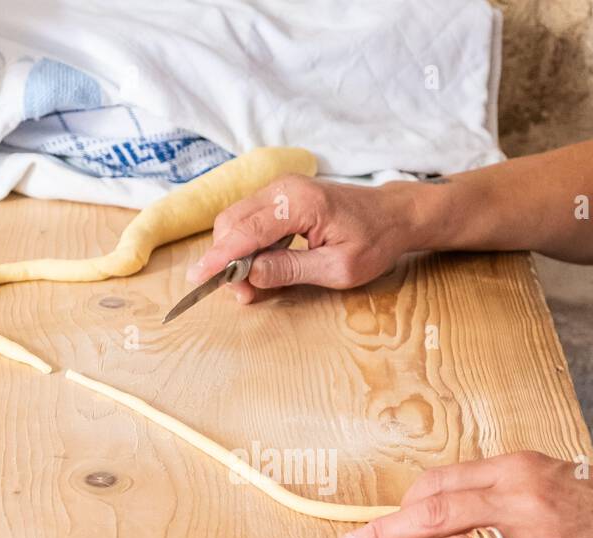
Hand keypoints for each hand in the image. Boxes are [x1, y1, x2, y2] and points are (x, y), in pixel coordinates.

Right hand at [188, 176, 423, 302]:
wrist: (393, 214)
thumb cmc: (374, 241)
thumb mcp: (338, 268)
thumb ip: (292, 270)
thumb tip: (251, 274)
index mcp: (300, 203)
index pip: (246, 231)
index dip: (219, 257)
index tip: (199, 278)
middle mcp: (284, 188)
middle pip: (232, 222)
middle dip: (226, 260)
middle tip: (242, 294)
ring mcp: (281, 188)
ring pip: (236, 221)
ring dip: (234, 254)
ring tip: (251, 286)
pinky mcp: (281, 196)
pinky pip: (249, 219)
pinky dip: (246, 245)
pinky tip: (260, 267)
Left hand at [334, 452, 592, 537]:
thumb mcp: (553, 479)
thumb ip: (505, 493)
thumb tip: (454, 513)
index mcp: (514, 468)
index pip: (441, 483)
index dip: (403, 507)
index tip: (383, 527)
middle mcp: (520, 495)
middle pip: (434, 513)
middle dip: (383, 535)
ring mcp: (540, 535)